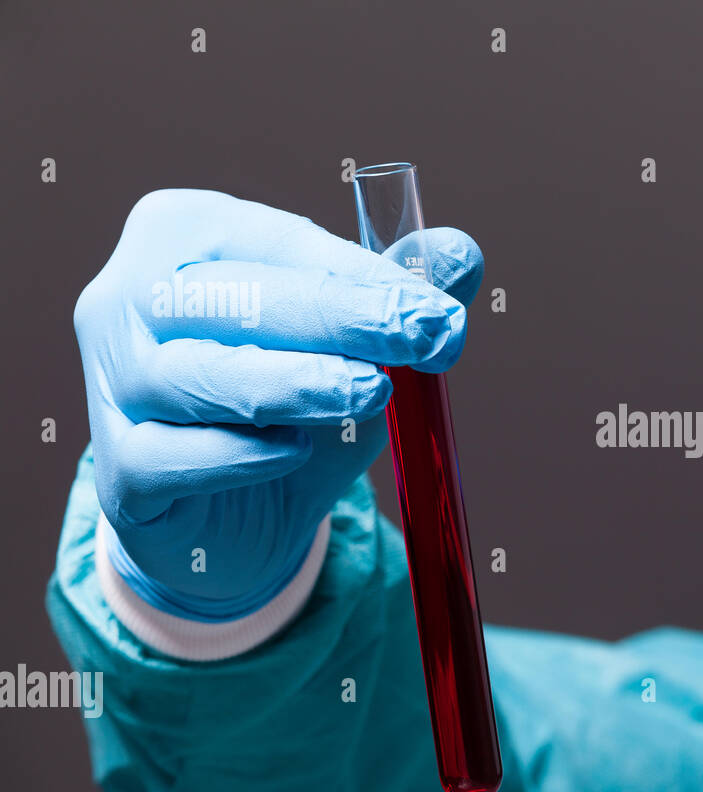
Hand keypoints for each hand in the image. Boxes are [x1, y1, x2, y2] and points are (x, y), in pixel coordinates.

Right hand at [74, 188, 482, 618]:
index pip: (276, 243)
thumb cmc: (293, 407)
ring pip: (194, 373)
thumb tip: (461, 253)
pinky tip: (292, 453)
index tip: (439, 309)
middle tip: (421, 337)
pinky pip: (172, 456)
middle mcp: (127, 297)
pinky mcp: (119, 470)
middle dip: (338, 316)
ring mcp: (111, 383)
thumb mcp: (354, 345)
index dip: (363, 275)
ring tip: (370, 392)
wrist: (235, 515)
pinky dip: (237, 454)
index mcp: (182, 235)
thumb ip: (398, 295)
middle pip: (229, 297)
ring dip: (292, 382)